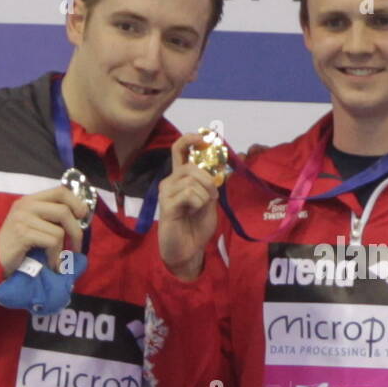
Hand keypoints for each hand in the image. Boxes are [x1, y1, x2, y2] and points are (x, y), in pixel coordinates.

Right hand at [0, 186, 88, 276]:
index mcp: (31, 200)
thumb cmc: (19, 244)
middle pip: (64, 210)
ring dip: (63, 250)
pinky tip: (51, 264)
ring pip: (59, 230)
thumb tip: (82, 217)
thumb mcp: (34, 224)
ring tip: (59, 260)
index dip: (77, 202)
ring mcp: (22, 218)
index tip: (83, 217)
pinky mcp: (22, 233)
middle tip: (76, 248)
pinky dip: (55, 256)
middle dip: (76, 231)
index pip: (60, 191)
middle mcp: (26, 205)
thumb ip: (51, 217)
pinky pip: (51, 242)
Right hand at [158, 132, 219, 280]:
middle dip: (208, 180)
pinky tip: (193, 212)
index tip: (203, 136)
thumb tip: (221, 169)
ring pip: (192, 180)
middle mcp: (170, 181)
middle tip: (213, 196)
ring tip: (201, 208)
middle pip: (191, 166)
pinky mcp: (166, 204)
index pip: (180, 151)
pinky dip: (199, 203)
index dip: (190, 139)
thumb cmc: (196, 226)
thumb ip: (211, 185)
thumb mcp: (209, 202)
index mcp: (180, 178)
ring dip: (205, 195)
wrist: (188, 250)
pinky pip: (189, 194)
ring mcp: (166, 192)